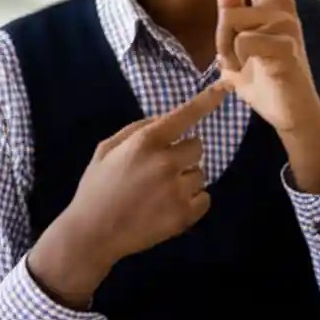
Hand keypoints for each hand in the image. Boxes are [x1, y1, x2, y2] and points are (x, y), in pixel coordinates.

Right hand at [27, 84, 227, 307]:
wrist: (92, 234)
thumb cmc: (96, 188)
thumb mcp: (107, 149)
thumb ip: (137, 129)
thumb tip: (167, 119)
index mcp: (146, 142)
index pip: (185, 115)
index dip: (207, 99)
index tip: (227, 85)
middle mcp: (166, 162)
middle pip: (198, 147)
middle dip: (183, 155)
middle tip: (160, 170)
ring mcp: (178, 189)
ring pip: (200, 174)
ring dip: (186, 179)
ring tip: (159, 193)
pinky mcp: (185, 214)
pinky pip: (205, 198)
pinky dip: (192, 202)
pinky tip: (168, 207)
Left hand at [204, 0, 319, 192]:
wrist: (290, 113)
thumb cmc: (265, 77)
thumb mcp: (240, 40)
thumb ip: (233, 8)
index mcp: (274, 3)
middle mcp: (283, 9)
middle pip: (231, 6)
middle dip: (221, 35)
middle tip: (231, 58)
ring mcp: (287, 27)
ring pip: (233, 23)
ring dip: (228, 51)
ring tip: (244, 68)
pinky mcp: (286, 47)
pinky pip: (244, 42)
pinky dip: (237, 62)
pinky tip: (251, 74)